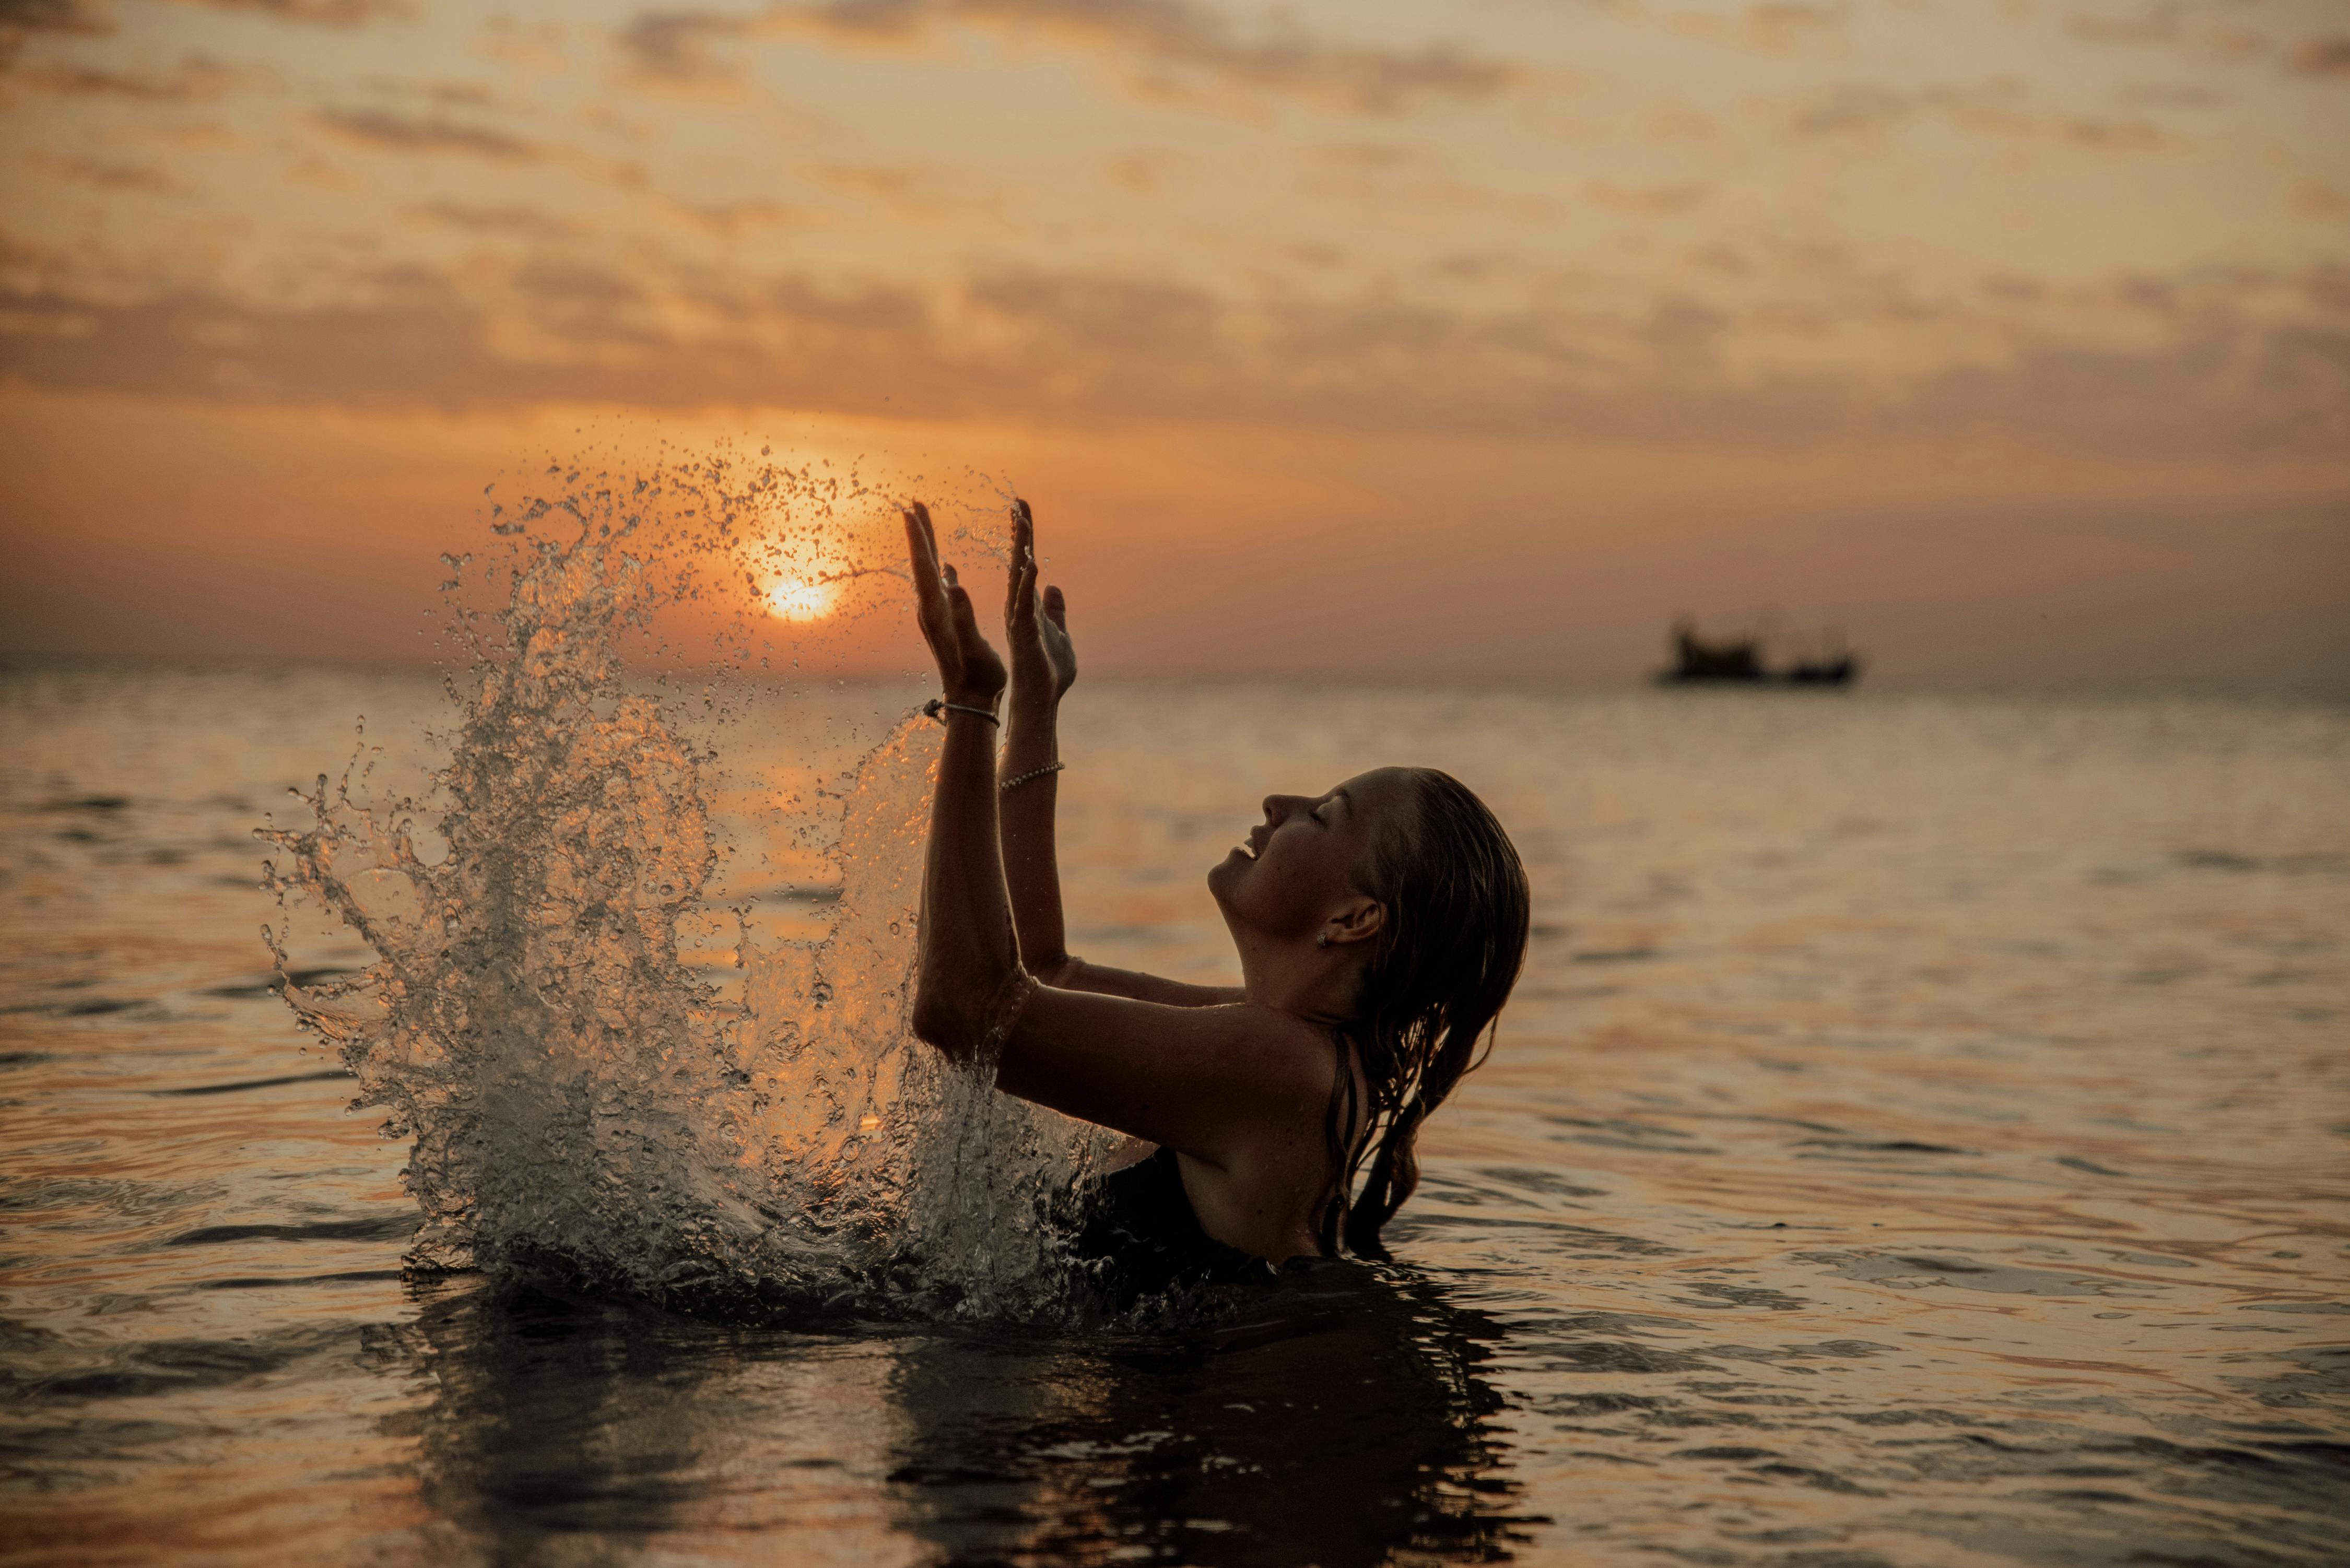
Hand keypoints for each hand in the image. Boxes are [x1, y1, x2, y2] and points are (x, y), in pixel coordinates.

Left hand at [904, 501, 1005, 705]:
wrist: (969, 702)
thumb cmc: (976, 675)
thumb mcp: (971, 647)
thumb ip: (963, 616)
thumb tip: (953, 585)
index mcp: (937, 610)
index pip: (925, 566)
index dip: (919, 537)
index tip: (911, 510)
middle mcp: (931, 609)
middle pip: (923, 563)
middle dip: (919, 533)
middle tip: (913, 504)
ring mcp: (936, 616)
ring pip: (930, 572)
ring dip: (927, 547)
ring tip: (924, 525)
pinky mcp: (945, 622)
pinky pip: (940, 586)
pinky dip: (940, 568)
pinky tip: (945, 565)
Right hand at [1004, 498, 1076, 709]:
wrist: (1041, 701)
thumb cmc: (1048, 672)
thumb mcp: (1059, 633)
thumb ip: (1055, 611)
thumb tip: (1054, 587)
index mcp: (1028, 606)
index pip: (1024, 563)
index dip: (1023, 537)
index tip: (1021, 508)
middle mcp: (1020, 607)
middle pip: (1019, 562)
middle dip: (1020, 532)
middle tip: (1019, 502)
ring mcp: (1020, 619)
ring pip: (1019, 577)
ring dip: (1021, 550)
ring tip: (1022, 521)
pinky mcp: (1025, 634)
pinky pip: (1025, 605)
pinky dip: (1027, 585)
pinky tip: (1030, 565)